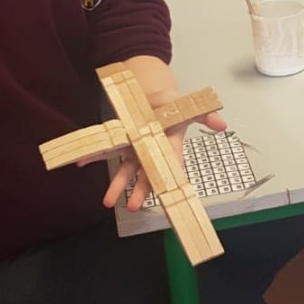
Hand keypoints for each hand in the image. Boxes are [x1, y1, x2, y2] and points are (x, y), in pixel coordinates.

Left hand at [102, 106, 227, 211]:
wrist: (154, 96)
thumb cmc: (173, 105)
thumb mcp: (190, 107)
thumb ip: (205, 116)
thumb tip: (221, 124)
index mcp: (170, 145)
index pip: (171, 164)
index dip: (169, 179)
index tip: (166, 194)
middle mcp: (152, 152)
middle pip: (146, 174)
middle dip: (139, 191)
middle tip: (132, 207)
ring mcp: (135, 149)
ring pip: (125, 171)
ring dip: (116, 186)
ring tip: (107, 202)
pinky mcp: (122, 143)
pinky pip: (106, 151)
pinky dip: (94, 156)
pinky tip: (82, 163)